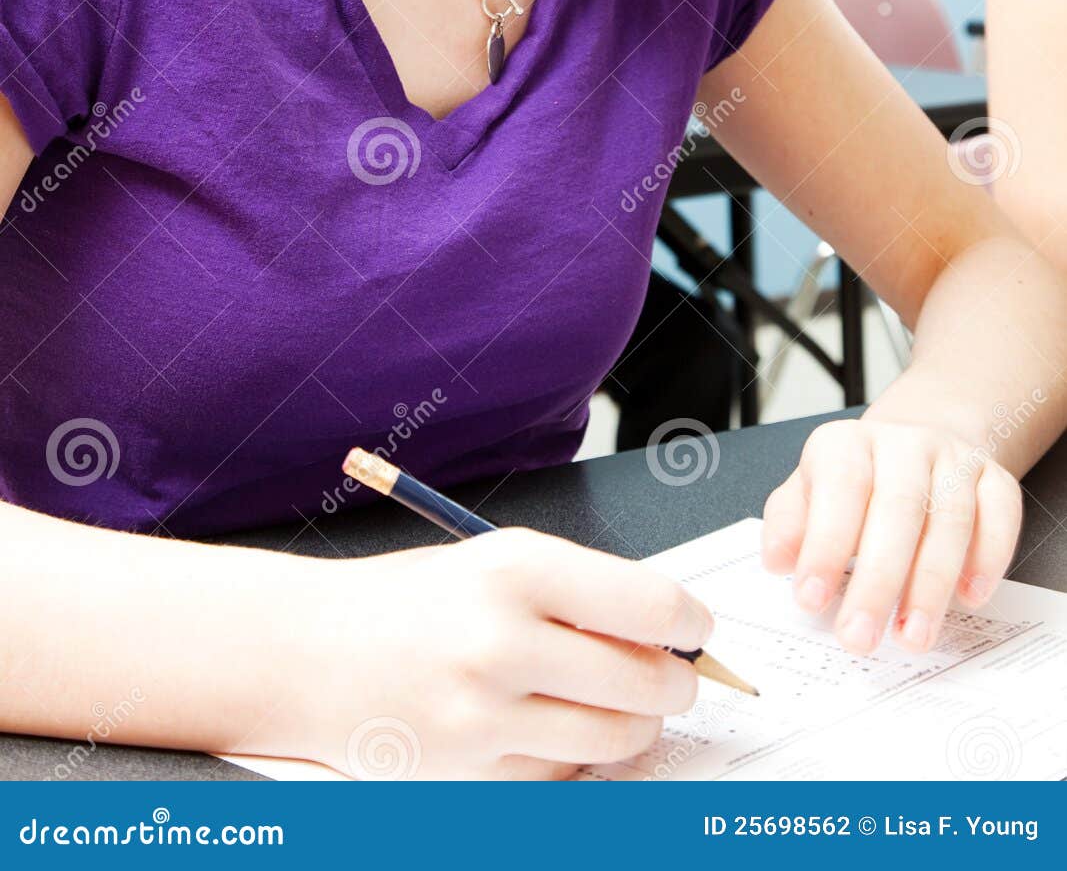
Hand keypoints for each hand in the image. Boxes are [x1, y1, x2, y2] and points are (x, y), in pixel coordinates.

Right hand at [299, 526, 713, 778]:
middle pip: (645, 681)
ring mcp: (485, 714)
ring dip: (636, 727)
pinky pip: (564, 775)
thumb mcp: (497, 562)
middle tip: (673, 676)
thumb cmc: (412, 598)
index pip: (651, 606)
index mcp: (518, 568)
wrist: (309, 650)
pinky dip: (575, 758)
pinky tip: (552, 726)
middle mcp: (502, 639)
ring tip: (623, 704)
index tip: (695, 631)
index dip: (692, 625)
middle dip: (676, 682)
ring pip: (615, 739)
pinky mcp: (471, 771)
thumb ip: (582, 592)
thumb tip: (671, 633)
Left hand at [760, 418, 1023, 656]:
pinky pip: (1000, 515)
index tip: (811, 600)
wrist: (912, 448)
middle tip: (860, 637)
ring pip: (950, 518)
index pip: (839, 487)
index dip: (826, 544)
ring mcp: (953, 459)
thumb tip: (778, 561)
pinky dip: (988, 558)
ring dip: (931, 585)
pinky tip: (970, 598)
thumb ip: (789, 524)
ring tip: (911, 636)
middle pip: (897, 508)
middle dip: (878, 581)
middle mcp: (903, 444)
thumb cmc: (852, 485)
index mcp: (847, 444)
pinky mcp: (993, 479)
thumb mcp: (807, 494)